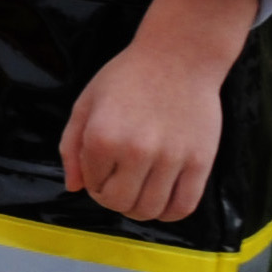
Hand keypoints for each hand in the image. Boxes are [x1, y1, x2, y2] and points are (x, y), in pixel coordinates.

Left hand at [60, 0, 260, 222]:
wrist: (178, 58)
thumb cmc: (127, 78)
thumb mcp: (85, 104)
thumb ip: (71, 147)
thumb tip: (74, 188)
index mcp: (101, 137)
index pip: (92, 186)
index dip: (94, 183)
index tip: (101, 171)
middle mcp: (135, 151)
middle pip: (120, 204)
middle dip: (114, 200)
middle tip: (119, 185)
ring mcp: (171, 158)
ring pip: (151, 210)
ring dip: (140, 209)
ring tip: (140, 192)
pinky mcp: (200, 161)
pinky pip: (184, 206)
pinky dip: (170, 213)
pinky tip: (163, 200)